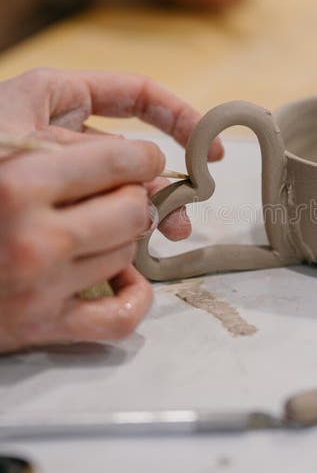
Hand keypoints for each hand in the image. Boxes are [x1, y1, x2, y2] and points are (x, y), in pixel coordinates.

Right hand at [0, 68, 222, 351]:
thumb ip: (54, 145)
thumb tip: (136, 161)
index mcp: (16, 183)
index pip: (120, 161)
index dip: (142, 156)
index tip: (144, 158)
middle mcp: (32, 239)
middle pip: (132, 208)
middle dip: (134, 197)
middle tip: (121, 194)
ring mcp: (40, 288)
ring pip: (128, 254)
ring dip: (125, 240)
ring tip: (101, 229)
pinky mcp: (41, 327)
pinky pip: (120, 318)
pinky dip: (135, 297)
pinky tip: (125, 278)